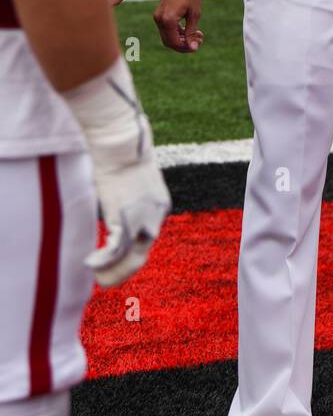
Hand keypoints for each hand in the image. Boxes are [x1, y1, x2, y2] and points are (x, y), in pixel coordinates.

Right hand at [87, 114, 170, 287]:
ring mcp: (143, 217)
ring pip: (132, 259)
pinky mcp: (126, 217)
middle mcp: (156, 214)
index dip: (129, 252)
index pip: (148, 239)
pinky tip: (90, 264)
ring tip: (98, 278)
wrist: (121, 136)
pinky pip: (115, 251)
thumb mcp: (132, 172)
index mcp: (159, 204)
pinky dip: (102, 262)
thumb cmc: (122, 144)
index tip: (113, 258)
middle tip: (105, 279)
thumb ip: (130, 185)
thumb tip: (118, 181)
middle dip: (122, 271)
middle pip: (142, 254)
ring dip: (113, 273)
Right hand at [153, 0, 203, 51]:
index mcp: (168, 20)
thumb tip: (193, 48)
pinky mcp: (160, 14)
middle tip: (198, 40)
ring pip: (168, 37)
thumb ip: (192, 32)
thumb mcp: (194, 14)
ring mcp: (158, 17)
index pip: (175, 42)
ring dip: (181, 38)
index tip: (198, 45)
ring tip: (197, 34)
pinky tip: (189, 29)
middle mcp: (160, 20)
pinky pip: (167, 29)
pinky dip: (177, 32)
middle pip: (169, 42)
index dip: (186, 48)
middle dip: (184, 44)